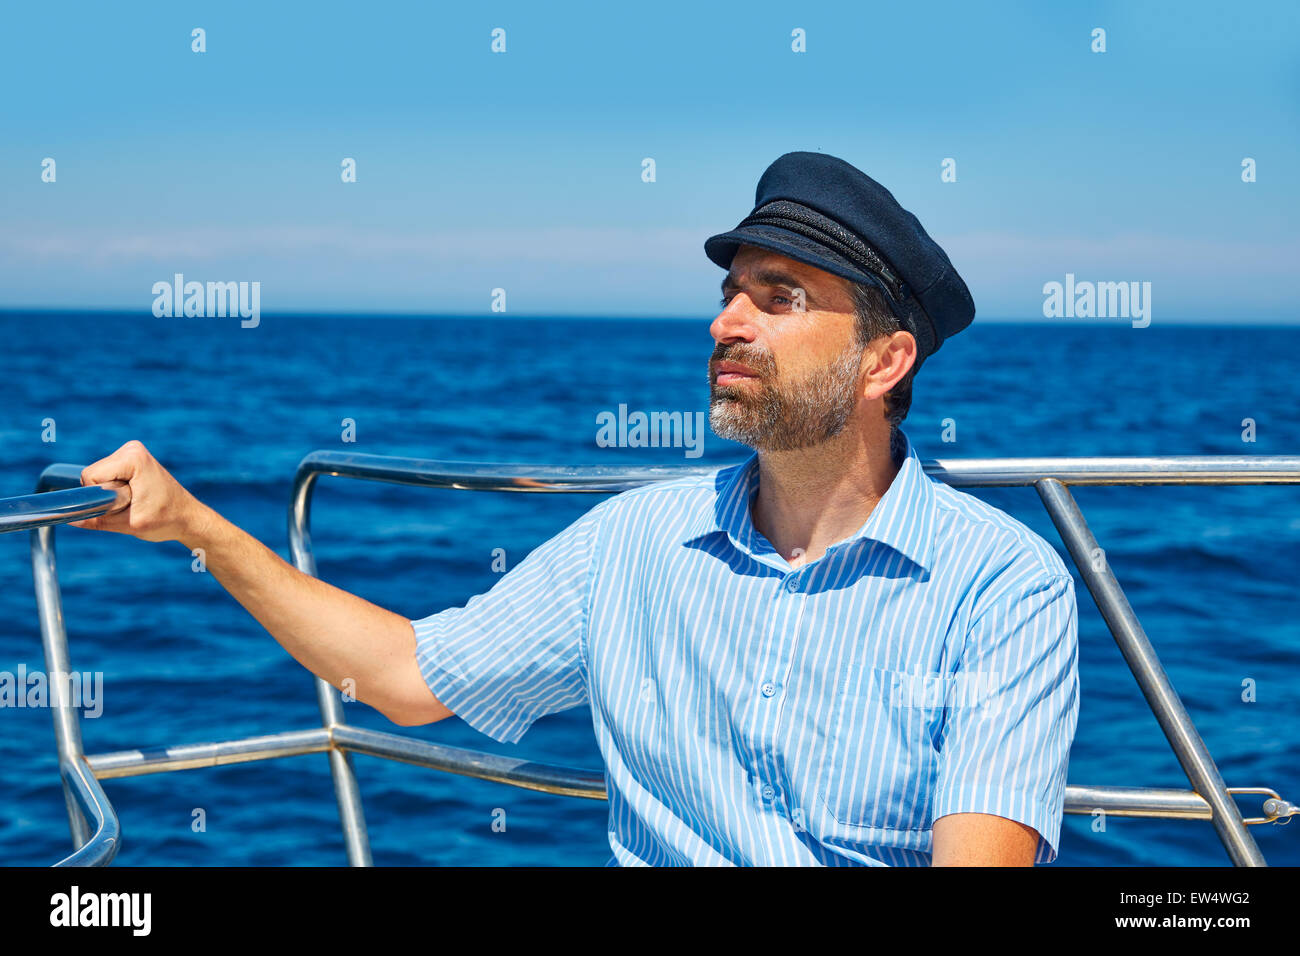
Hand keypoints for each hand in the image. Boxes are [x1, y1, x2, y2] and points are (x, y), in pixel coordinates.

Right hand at [68, 440, 207, 543]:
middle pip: (93, 475)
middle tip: (133, 505)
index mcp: (133, 458)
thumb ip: (97, 520)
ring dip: (110, 494)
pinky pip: (106, 478)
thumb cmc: (166, 520)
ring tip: (136, 501)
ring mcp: (131, 453)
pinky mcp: (131, 461)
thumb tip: (69, 518)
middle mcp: (131, 449)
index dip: (99, 496)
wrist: (188, 518)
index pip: (91, 476)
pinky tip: (136, 497)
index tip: (124, 505)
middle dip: (104, 495)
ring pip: (97, 478)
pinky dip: (115, 490)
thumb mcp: (129, 525)